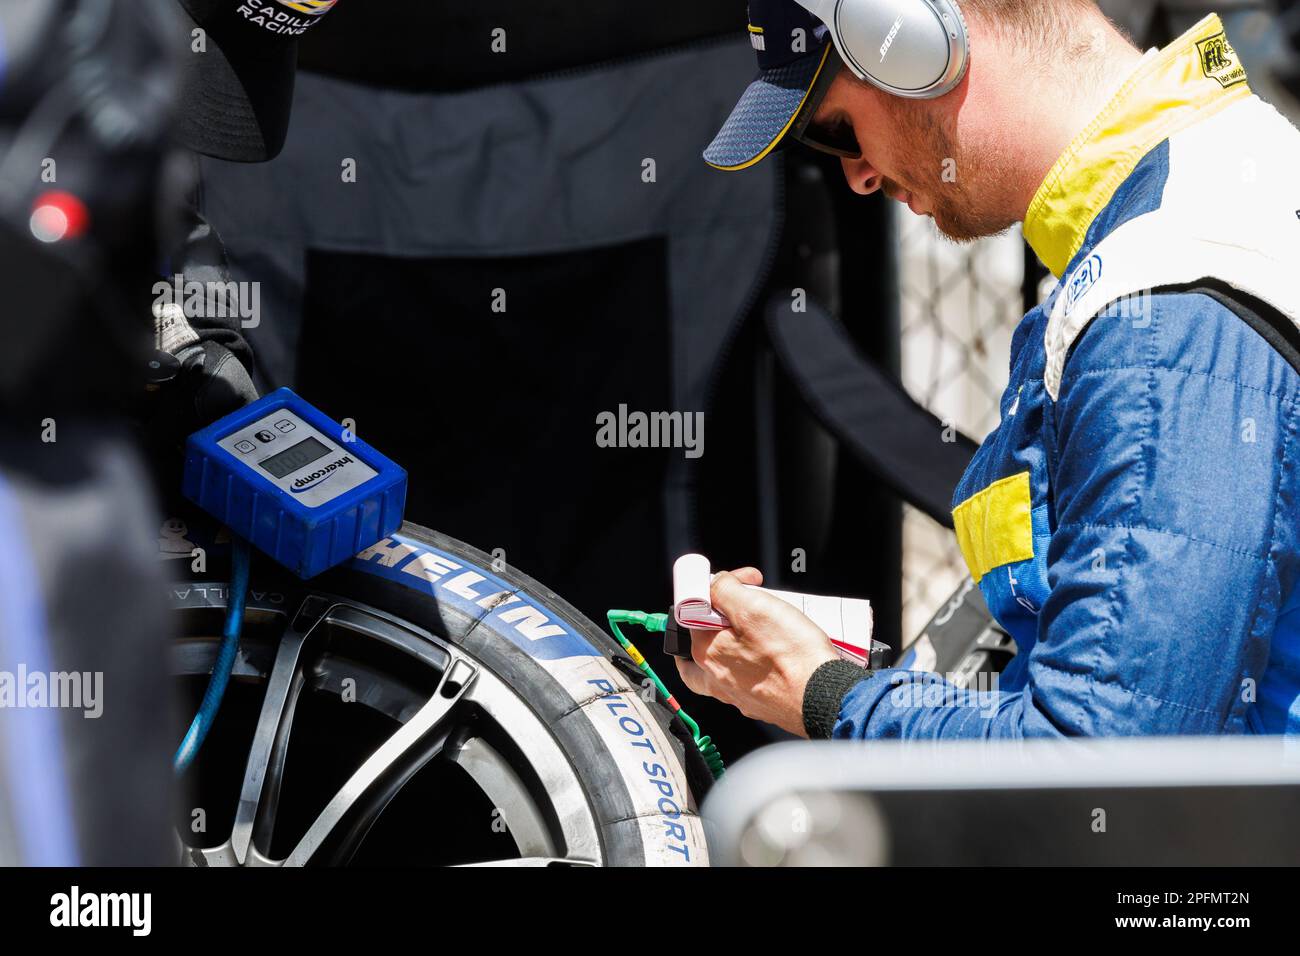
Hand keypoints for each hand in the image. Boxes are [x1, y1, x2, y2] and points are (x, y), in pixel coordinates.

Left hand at [675, 568, 838, 737]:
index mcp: (706, 651)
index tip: (744, 583)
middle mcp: (715, 678)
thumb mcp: (754, 606)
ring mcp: (736, 695)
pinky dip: (755, 665)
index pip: (695, 610)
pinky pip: (746, 681)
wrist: (825, 698)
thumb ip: (724, 589)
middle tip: (743, 609)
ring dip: (737, 644)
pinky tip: (774, 656)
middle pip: (703, 640)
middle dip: (722, 618)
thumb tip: (714, 583)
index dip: (721, 588)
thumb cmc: (792, 656)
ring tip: (759, 631)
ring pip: (723, 664)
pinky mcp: (759, 704)